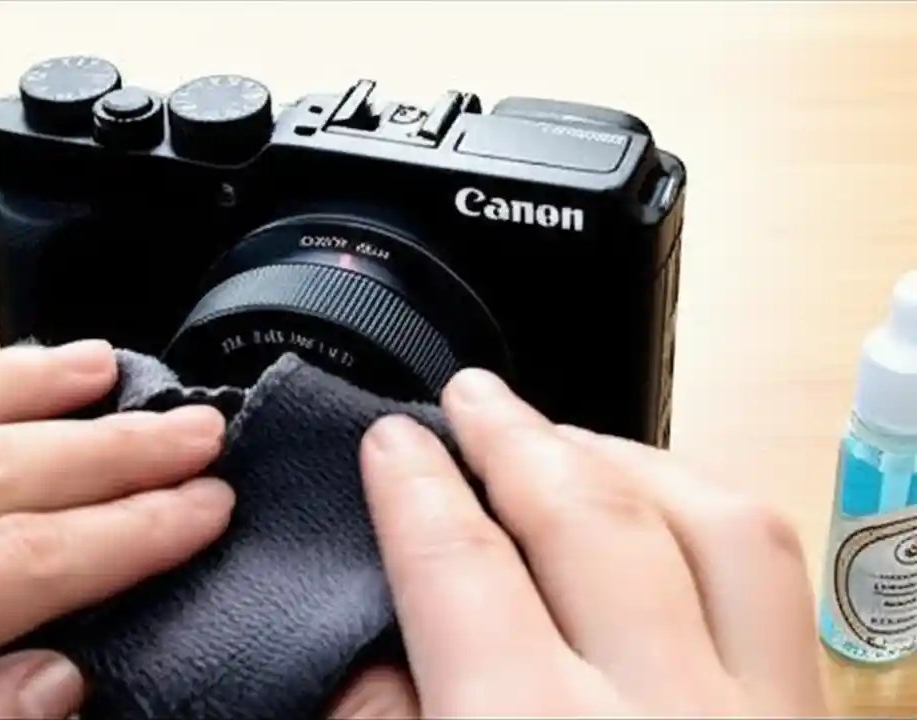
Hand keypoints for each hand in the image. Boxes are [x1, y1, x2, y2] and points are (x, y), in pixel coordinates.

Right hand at [340, 368, 826, 717]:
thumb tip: (348, 637)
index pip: (461, 568)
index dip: (414, 488)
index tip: (393, 440)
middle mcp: (660, 711)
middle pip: (588, 520)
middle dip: (517, 437)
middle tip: (470, 396)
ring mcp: (756, 713)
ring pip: (713, 525)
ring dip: (627, 459)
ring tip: (564, 438)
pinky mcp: (809, 719)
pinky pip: (778, 578)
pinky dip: (710, 513)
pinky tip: (666, 511)